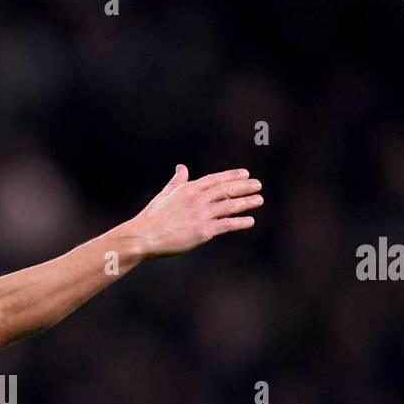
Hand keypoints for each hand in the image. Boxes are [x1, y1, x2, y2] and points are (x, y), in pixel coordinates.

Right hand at [125, 165, 261, 258]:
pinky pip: (226, 225)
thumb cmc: (152, 217)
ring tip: (259, 200)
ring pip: (230, 206)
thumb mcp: (165, 194)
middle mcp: (197, 199)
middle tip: (258, 185)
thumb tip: (181, 167)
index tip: (246, 174)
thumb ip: (177, 181)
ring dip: (246, 202)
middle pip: (226, 190)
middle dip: (244, 186)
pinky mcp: (203, 231)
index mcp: (188, 189)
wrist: (144, 236)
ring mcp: (201, 215)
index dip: (232, 176)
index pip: (215, 179)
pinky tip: (250, 221)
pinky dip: (239, 222)